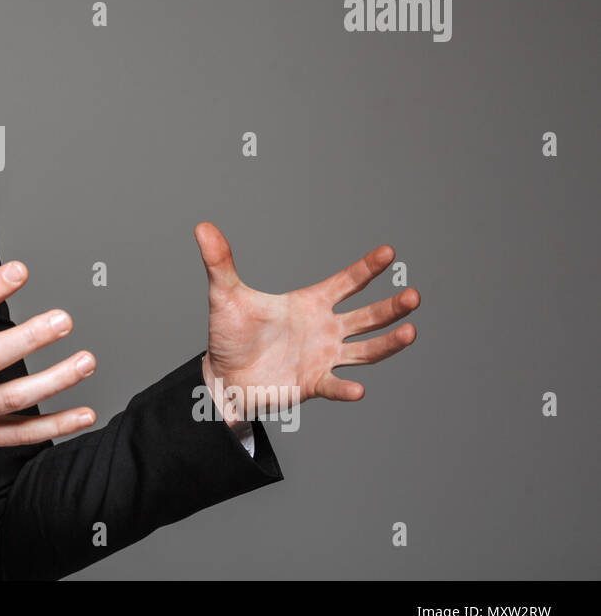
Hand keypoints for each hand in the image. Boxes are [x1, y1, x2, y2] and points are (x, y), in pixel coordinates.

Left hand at [194, 221, 419, 424]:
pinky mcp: (313, 384)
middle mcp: (325, 329)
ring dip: (388, 343)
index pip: (346, 283)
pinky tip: (359, 389)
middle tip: (413, 296)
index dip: (366, 268)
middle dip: (391, 306)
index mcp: (310, 304)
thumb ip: (219, 262)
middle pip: (367, 316)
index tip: (389, 252)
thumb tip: (202, 226)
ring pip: (365, 350)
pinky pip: (335, 386)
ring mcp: (323, 357)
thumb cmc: (230, 335)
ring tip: (410, 332)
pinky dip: (346, 388)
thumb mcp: (225, 296)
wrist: (223, 377)